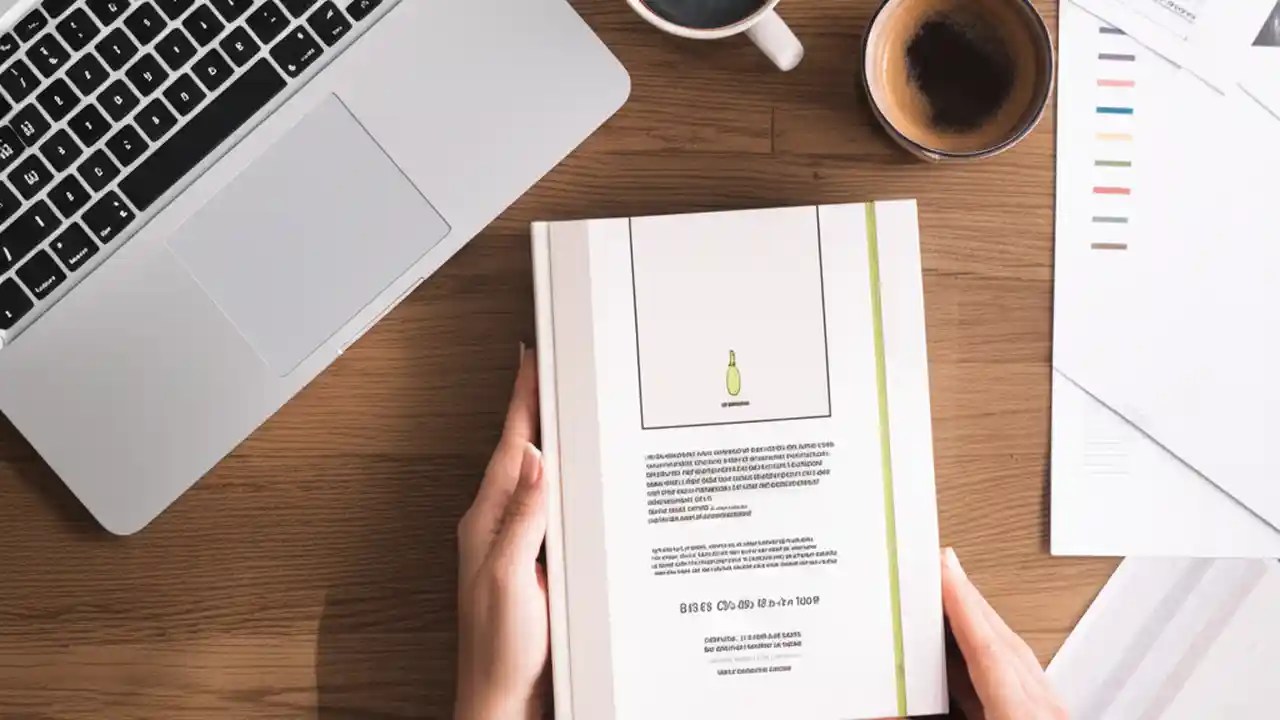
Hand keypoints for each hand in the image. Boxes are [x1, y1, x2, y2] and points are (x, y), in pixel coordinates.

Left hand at [456, 348, 549, 719]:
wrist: (504, 699)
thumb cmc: (499, 650)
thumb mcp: (513, 578)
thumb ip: (525, 519)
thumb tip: (537, 459)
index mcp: (486, 523)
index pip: (511, 447)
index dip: (522, 401)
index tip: (530, 360)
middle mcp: (496, 528)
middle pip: (520, 453)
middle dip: (532, 407)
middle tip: (545, 367)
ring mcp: (513, 545)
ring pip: (531, 477)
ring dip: (543, 439)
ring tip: (554, 404)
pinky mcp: (530, 564)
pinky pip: (544, 507)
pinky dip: (556, 480)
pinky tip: (566, 477)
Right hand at [941, 548, 1067, 719]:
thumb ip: (933, 719)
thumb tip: (884, 710)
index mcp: (1021, 717)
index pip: (987, 652)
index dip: (963, 608)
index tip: (945, 571)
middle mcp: (1043, 710)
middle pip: (1004, 642)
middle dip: (971, 598)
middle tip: (946, 564)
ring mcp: (1052, 711)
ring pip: (1017, 652)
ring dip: (983, 617)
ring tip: (957, 591)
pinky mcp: (1049, 715)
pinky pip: (1023, 669)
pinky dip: (995, 646)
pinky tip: (976, 643)